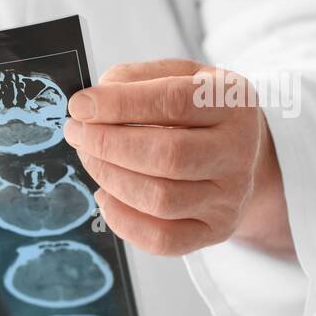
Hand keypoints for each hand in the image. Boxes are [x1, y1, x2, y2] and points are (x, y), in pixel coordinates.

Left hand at [64, 59, 293, 258]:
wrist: (239, 152)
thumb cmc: (197, 110)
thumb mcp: (177, 76)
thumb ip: (134, 80)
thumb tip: (91, 105)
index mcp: (233, 102)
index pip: (174, 102)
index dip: (120, 104)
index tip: (80, 105)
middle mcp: (239, 152)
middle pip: (168, 156)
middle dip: (108, 145)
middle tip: (76, 133)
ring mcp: (230, 197)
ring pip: (160, 199)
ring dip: (110, 178)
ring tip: (89, 158)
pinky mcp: (216, 230)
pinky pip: (162, 240)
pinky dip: (122, 220)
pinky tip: (105, 195)